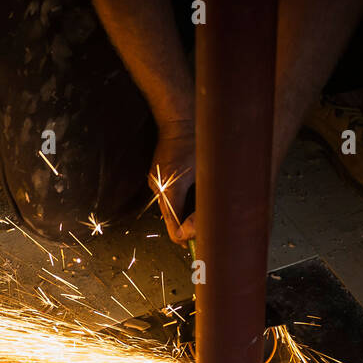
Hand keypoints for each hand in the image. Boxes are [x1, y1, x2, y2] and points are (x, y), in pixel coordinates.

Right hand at [150, 120, 194, 243]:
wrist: (180, 116)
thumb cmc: (197, 140)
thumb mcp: (206, 173)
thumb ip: (203, 202)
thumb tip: (198, 227)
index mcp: (169, 188)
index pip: (173, 226)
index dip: (185, 238)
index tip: (197, 246)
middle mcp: (158, 186)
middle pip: (170, 218)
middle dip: (185, 228)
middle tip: (203, 234)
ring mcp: (156, 180)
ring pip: (169, 207)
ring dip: (183, 214)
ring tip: (200, 218)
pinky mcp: (157, 175)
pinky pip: (168, 196)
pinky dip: (179, 202)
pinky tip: (192, 198)